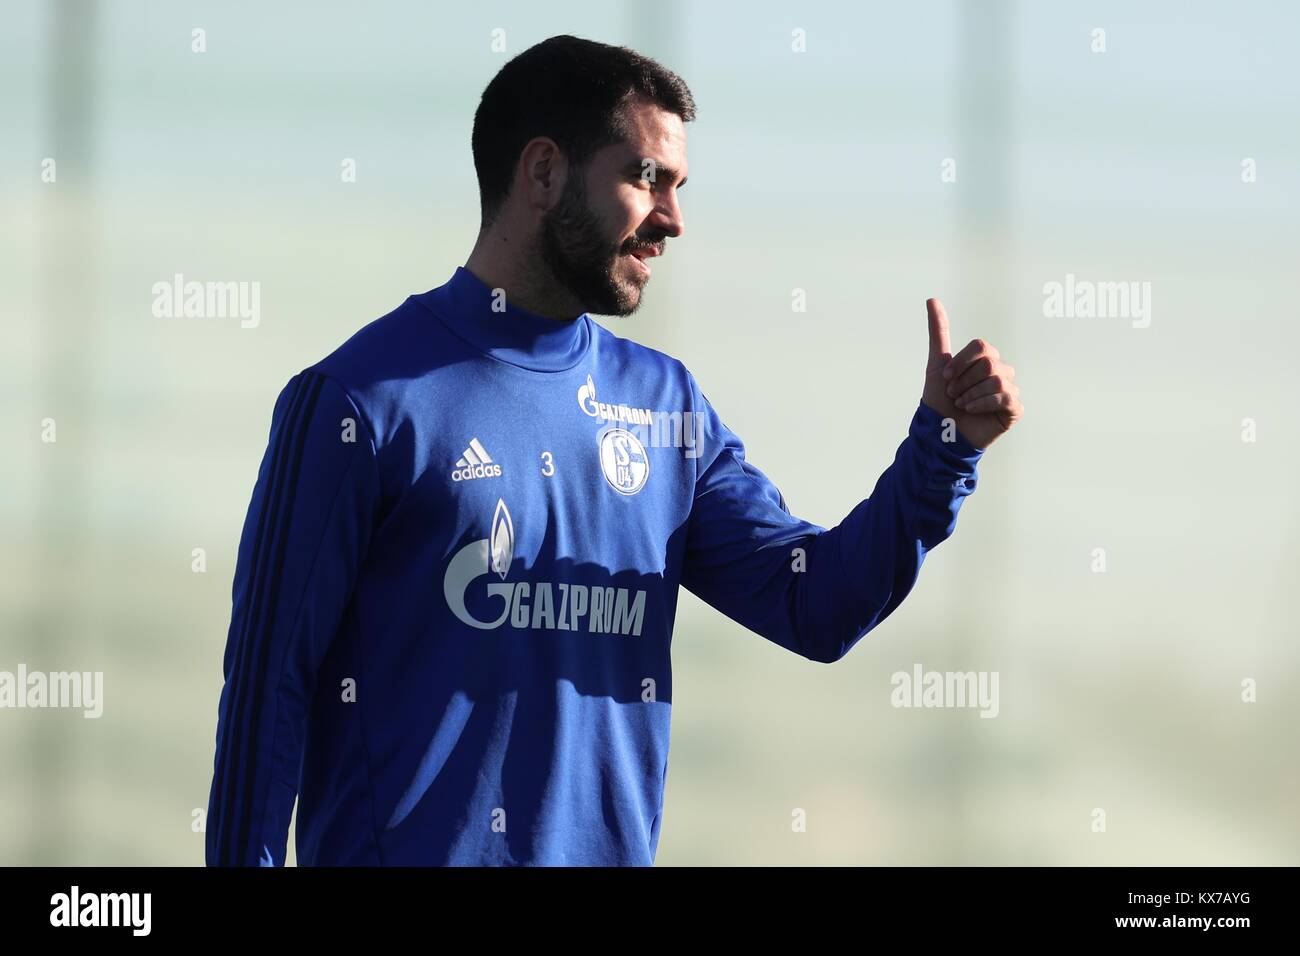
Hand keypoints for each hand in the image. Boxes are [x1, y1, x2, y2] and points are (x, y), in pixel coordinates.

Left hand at [922, 297, 1022, 448]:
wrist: (941, 433)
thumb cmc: (939, 400)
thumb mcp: (937, 363)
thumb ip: (938, 332)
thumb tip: (931, 299)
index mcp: (985, 359)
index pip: (981, 347)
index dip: (960, 362)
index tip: (946, 378)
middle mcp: (1000, 372)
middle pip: (989, 363)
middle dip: (963, 381)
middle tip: (954, 395)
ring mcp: (1009, 390)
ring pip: (997, 380)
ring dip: (970, 394)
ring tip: (961, 405)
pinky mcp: (1014, 409)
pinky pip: (1005, 398)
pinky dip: (982, 404)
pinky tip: (972, 411)